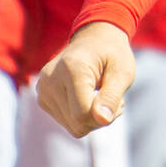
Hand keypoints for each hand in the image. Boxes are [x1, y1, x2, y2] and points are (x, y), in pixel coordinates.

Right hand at [36, 21, 134, 138]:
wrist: (94, 40)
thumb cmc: (112, 54)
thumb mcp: (123, 72)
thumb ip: (112, 96)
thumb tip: (102, 120)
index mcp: (71, 69)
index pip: (82, 114)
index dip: (106, 115)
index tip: (121, 102)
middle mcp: (50, 80)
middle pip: (78, 123)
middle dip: (101, 118)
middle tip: (116, 99)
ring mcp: (43, 90)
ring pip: (73, 126)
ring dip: (93, 118)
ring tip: (103, 96)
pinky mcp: (43, 98)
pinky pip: (68, 123)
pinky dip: (83, 117)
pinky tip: (91, 99)